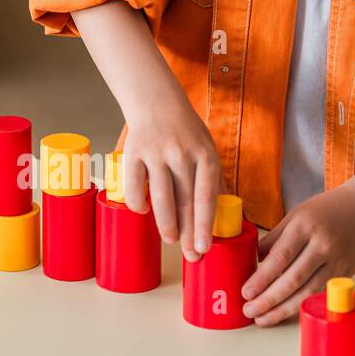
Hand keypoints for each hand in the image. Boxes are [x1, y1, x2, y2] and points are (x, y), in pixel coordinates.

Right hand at [122, 94, 220, 261]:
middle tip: (191, 255)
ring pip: (161, 197)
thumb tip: (221, 215)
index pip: (206, 196)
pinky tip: (144, 211)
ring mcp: (157, 153)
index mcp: (205, 155)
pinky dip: (139, 203)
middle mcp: (182, 154)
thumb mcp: (207, 149)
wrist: (155, 100)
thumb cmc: (185, 131)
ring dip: (166, 224)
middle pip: (185, 202)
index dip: (205, 224)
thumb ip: (212, 179)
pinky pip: (134, 186)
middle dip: (189, 232)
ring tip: (171, 240)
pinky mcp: (134, 153)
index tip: (205, 247)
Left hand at [240, 182, 354, 325]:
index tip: (246, 292)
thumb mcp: (296, 216)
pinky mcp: (346, 273)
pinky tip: (285, 313)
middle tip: (249, 310)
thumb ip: (274, 239)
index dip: (262, 278)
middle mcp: (323, 244)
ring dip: (283, 309)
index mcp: (305, 226)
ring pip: (308, 292)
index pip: (280, 258)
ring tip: (263, 318)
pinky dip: (301, 305)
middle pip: (293, 279)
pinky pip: (321, 293)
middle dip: (268, 299)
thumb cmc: (326, 211)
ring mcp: (337, 261)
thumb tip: (253, 262)